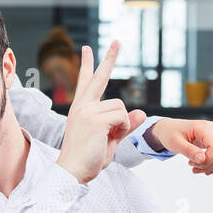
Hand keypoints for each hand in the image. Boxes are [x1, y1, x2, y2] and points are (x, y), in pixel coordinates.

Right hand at [55, 41, 146, 183]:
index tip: (87, 48)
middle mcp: (82, 106)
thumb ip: (123, 125)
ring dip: (122, 124)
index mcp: (81, 109)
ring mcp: (87, 110)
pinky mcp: (95, 118)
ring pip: (120, 107)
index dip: (88, 64)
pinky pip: (122, 117)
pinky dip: (122, 129)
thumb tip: (141, 113)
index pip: (86, 81)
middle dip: (109, 58)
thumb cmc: (88, 158)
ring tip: (108, 138)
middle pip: (99, 77)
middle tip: (117, 41)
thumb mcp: (109, 139)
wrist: (72, 171)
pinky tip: (109, 139)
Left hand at [151, 118, 212, 174]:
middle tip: (192, 166)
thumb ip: (189, 151)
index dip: (207, 160)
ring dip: (210, 167)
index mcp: (204, 127)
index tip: (192, 163)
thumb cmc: (170, 133)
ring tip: (194, 167)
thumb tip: (202, 160)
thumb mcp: (175, 143)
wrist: (169, 129)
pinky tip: (201, 167)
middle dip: (207, 165)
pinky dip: (212, 165)